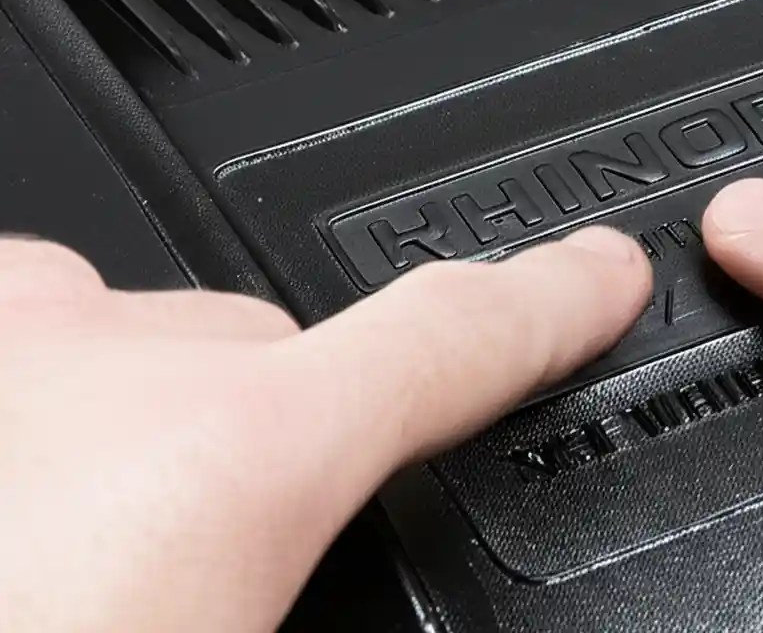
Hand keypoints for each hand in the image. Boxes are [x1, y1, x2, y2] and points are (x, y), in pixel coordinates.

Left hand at [0, 229, 650, 631]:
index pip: (451, 344)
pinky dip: (53, 398)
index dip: (548, 305)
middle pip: (274, 356)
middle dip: (273, 433)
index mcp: (232, 460)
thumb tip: (412, 591)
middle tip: (204, 571)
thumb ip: (361, 592)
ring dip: (154, 423)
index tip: (601, 274)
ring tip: (85, 554)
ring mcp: (13, 339)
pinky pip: (39, 331)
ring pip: (150, 339)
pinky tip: (28, 499)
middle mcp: (106, 364)